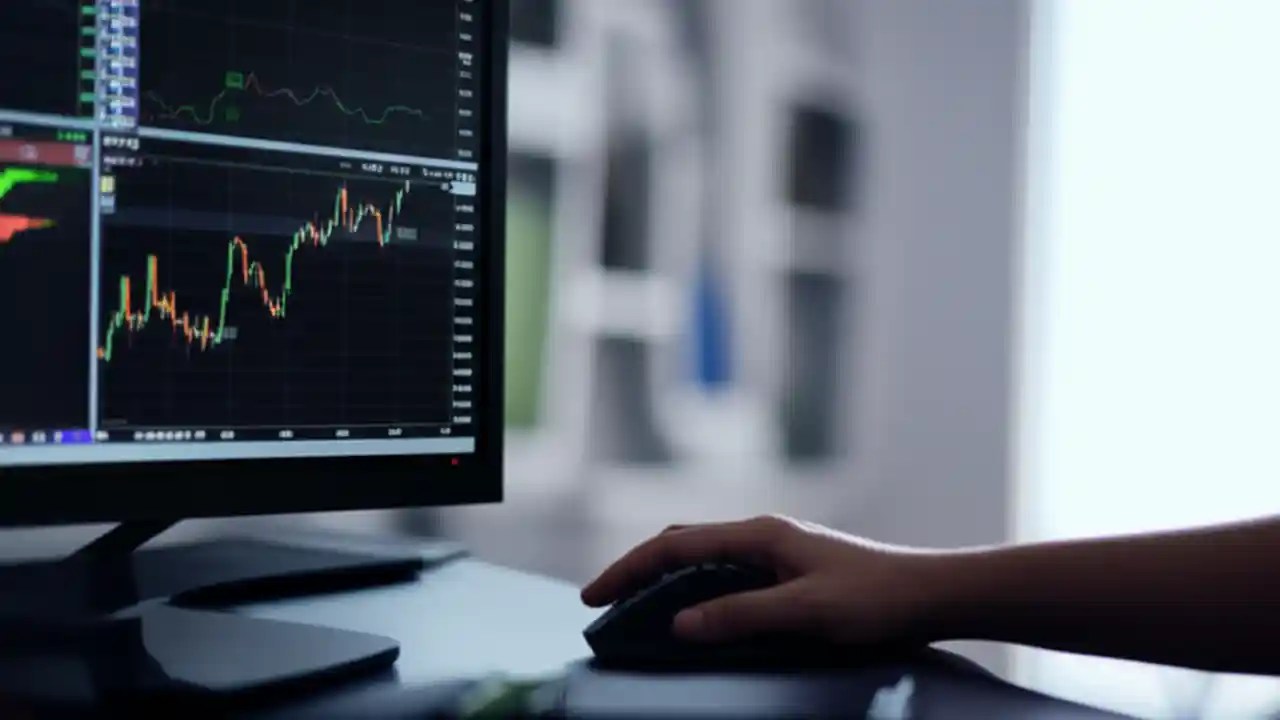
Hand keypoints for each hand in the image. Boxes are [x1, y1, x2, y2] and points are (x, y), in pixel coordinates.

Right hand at [581, 516, 945, 645]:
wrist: (932, 592)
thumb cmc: (875, 598)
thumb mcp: (804, 611)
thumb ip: (740, 614)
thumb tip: (679, 623)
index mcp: (760, 534)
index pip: (675, 546)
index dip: (629, 569)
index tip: (595, 595)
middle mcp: (764, 534)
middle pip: (683, 543)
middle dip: (638, 569)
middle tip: (605, 600)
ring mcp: (777, 549)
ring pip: (703, 557)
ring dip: (665, 579)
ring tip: (637, 608)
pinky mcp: (791, 568)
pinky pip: (726, 572)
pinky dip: (695, 588)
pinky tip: (694, 612)